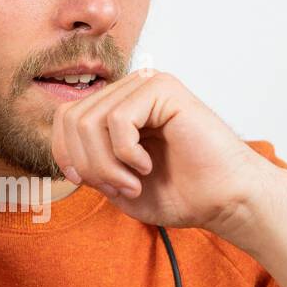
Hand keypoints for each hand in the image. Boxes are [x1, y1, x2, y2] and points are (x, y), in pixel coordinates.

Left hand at [49, 69, 280, 245]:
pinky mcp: (162, 88)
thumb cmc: (179, 193)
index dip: (64, 154)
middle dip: (87, 164)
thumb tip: (63, 151)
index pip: (64, 118)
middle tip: (117, 187)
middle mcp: (128, 92)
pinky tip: (146, 166)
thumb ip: (87, 164)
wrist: (223, 200)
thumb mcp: (114, 184)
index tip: (86, 183)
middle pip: (71, 120)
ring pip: (90, 121)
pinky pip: (117, 120)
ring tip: (132, 182)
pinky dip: (125, 153)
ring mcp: (145, 86)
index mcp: (115, 109)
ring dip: (105, 164)